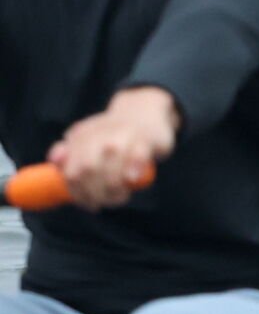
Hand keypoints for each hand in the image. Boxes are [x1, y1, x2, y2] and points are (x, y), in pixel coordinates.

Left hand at [48, 87, 178, 210]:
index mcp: (81, 135)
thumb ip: (68, 152)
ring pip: (111, 161)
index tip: (88, 203)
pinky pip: (138, 154)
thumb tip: (56, 160)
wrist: (144, 110)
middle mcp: (100, 132)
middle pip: (89, 168)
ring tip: (119, 197)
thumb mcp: (85, 140)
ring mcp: (123, 132)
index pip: (72, 171)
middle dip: (95, 191)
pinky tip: (131, 179)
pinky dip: (133, 167)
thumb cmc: (112, 133)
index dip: (78, 192)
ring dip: (113, 186)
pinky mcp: (147, 137)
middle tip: (104, 202)